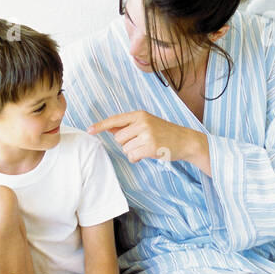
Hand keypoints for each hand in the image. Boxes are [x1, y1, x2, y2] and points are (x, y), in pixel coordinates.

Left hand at [89, 110, 203, 165]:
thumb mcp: (147, 123)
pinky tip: (147, 154)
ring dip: (133, 151)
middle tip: (141, 142)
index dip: (101, 125)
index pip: (115, 120)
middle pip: (118, 138)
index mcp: (140, 115)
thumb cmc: (165, 133)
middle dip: (127, 143)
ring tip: (147, 147)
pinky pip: (132, 156)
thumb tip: (109, 128)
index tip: (89, 130)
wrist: (185, 141)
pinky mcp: (150, 147)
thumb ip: (129, 126)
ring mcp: (146, 135)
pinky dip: (137, 158)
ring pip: (125, 148)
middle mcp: (142, 123)